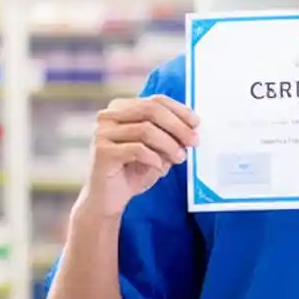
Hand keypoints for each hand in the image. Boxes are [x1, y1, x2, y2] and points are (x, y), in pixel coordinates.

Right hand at [82, 95, 199, 217]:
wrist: (109, 198)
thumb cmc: (133, 171)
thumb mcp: (158, 150)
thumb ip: (171, 136)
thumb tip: (192, 128)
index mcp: (122, 109)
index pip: (155, 100)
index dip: (179, 110)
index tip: (196, 123)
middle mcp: (109, 116)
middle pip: (151, 110)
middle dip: (178, 126)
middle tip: (193, 141)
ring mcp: (103, 133)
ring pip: (145, 130)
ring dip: (169, 145)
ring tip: (180, 158)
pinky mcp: (102, 152)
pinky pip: (136, 149)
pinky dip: (154, 158)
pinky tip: (159, 166)